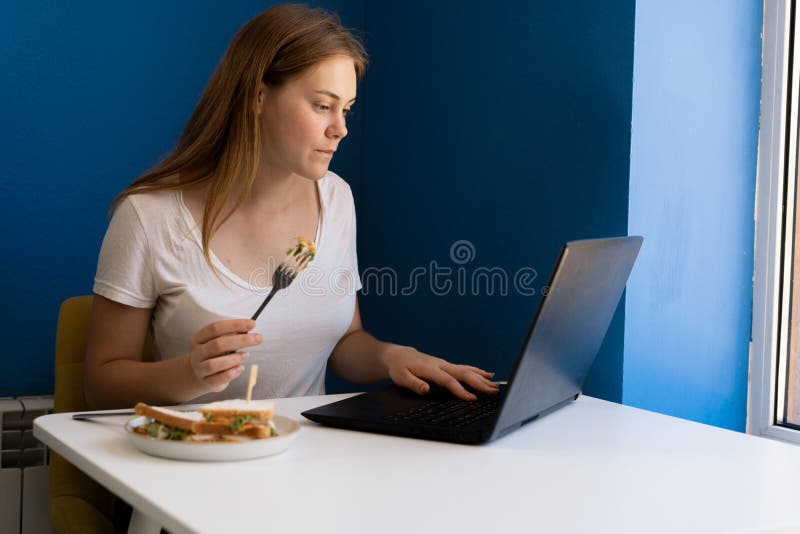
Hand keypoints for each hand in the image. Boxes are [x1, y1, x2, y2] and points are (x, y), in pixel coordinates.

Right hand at [187, 319, 261, 392]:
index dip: (234, 325)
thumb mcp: (216, 342)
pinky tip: (240, 368)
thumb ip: (230, 335)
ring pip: (214, 364)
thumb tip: (248, 327)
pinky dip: (231, 373)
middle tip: (258, 338)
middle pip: (218, 344)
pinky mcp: (207, 382)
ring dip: (234, 359)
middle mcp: (198, 353)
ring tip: (246, 355)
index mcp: (199, 339)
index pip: (215, 328)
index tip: (251, 324)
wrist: (197, 376)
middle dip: (241, 340)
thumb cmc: (212, 355)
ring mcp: (200, 369)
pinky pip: (218, 379)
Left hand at [381, 345, 497, 400]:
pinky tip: (488, 375)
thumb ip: (413, 384)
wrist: (398, 355)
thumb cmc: (399, 368)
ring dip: (482, 377)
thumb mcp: (400, 377)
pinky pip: (465, 368)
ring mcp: (445, 364)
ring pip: (467, 370)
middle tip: (493, 391)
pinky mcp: (446, 365)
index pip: (449, 381)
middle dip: (479, 383)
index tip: (472, 399)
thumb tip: (426, 390)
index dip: (461, 390)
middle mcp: (441, 364)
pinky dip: (478, 371)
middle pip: (463, 373)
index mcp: (430, 369)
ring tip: (495, 385)